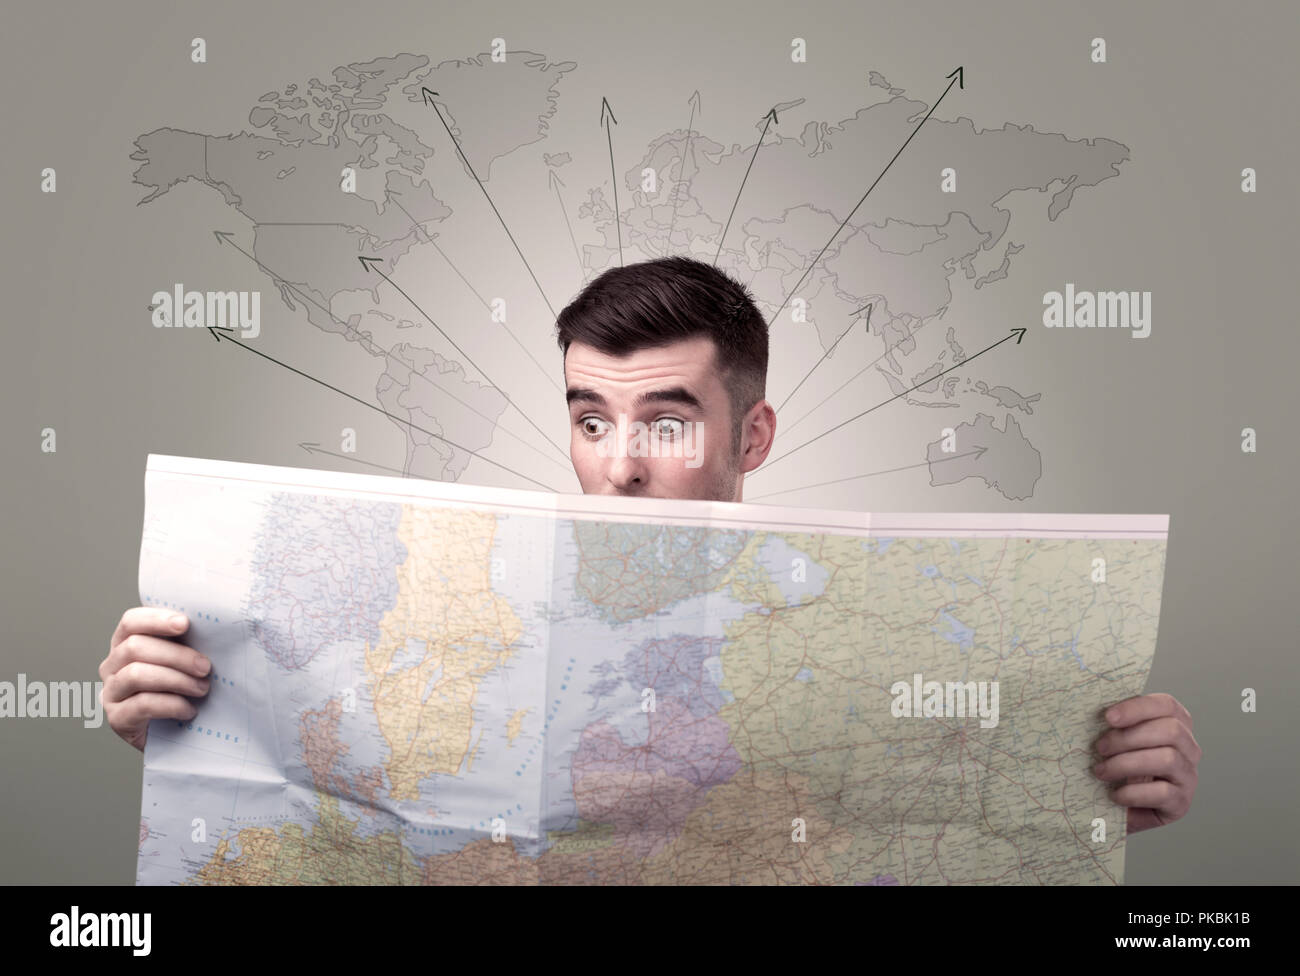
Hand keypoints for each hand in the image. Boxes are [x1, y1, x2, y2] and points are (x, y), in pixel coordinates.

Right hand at [100, 608, 210, 750]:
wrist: (178, 733)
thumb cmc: (184, 688)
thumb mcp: (184, 661)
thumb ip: (189, 641)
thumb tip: (214, 628)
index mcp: (126, 643)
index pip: (131, 622)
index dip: (156, 620)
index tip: (185, 624)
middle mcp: (113, 665)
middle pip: (135, 647)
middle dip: (176, 655)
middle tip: (205, 667)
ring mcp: (111, 692)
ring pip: (136, 674)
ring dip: (176, 680)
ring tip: (202, 688)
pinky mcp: (117, 718)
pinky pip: (142, 705)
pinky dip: (171, 705)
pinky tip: (190, 710)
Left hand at [1092, 692, 1200, 833]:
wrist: (1120, 807)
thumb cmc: (1117, 766)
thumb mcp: (1116, 741)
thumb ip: (1114, 724)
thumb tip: (1091, 709)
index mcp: (1174, 723)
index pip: (1167, 705)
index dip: (1138, 708)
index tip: (1108, 717)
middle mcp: (1188, 748)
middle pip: (1170, 731)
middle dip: (1128, 737)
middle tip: (1100, 747)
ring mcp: (1188, 775)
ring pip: (1168, 759)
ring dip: (1127, 764)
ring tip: (1101, 771)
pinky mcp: (1181, 802)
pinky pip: (1163, 793)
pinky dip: (1134, 793)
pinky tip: (1115, 794)